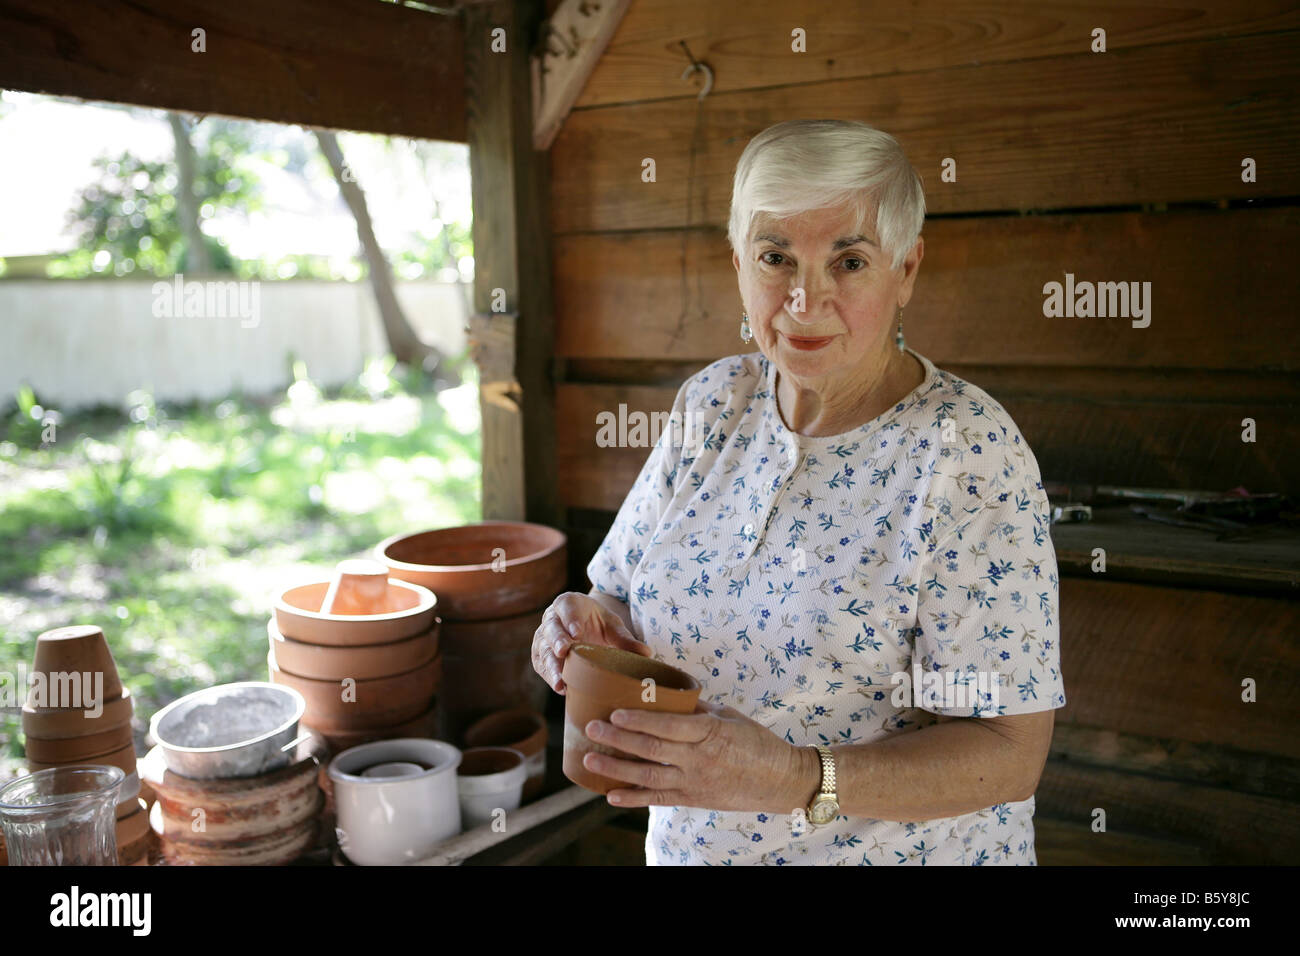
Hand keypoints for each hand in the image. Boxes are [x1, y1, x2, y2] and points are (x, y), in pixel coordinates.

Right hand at [531, 591, 649, 694]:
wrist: (585, 631)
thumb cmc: (598, 624)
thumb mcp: (612, 627)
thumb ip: (626, 639)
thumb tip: (647, 653)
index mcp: (568, 603)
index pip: (566, 607)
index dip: (570, 619)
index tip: (577, 632)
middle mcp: (551, 619)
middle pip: (551, 628)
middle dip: (557, 640)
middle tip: (564, 651)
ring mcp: (543, 638)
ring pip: (543, 649)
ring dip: (551, 665)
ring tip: (560, 680)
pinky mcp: (540, 655)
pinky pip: (541, 665)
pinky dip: (549, 676)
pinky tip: (560, 687)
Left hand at [580, 699, 818, 813]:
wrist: (779, 780)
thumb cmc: (756, 742)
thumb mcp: (729, 716)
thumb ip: (697, 709)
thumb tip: (665, 693)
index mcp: (709, 732)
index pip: (669, 725)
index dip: (640, 720)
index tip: (615, 711)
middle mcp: (698, 758)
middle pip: (652, 749)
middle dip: (618, 739)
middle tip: (591, 729)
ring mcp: (694, 781)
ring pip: (648, 776)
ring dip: (616, 769)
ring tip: (590, 761)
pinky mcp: (693, 799)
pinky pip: (658, 799)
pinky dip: (634, 798)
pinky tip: (612, 795)